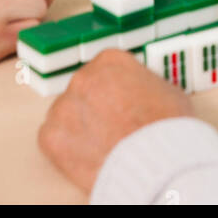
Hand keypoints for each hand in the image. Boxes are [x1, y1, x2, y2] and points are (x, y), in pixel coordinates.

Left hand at [39, 50, 190, 193]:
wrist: (154, 157)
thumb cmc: (165, 126)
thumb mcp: (166, 89)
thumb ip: (143, 85)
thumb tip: (140, 96)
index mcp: (110, 60)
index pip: (104, 70)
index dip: (114, 90)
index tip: (117, 102)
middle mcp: (83, 77)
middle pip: (83, 91)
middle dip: (94, 108)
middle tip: (110, 127)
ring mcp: (64, 106)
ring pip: (66, 115)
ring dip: (78, 127)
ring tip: (100, 145)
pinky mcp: (51, 136)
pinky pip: (52, 139)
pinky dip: (64, 149)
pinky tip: (85, 156)